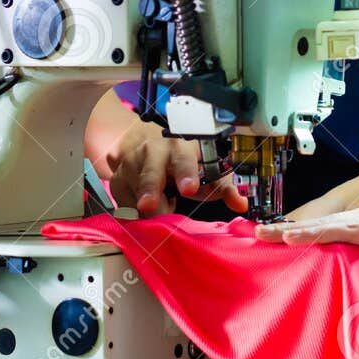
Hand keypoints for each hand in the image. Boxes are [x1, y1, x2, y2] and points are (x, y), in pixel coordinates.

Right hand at [105, 121, 248, 216]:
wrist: (154, 151)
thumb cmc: (186, 166)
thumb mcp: (207, 174)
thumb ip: (224, 189)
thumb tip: (241, 204)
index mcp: (180, 147)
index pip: (184, 158)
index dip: (186, 172)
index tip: (190, 188)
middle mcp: (152, 151)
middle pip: (151, 172)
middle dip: (151, 189)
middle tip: (150, 206)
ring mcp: (131, 163)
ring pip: (134, 189)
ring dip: (144, 207)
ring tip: (158, 209)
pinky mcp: (117, 179)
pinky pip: (122, 202)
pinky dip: (133, 211)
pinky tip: (143, 210)